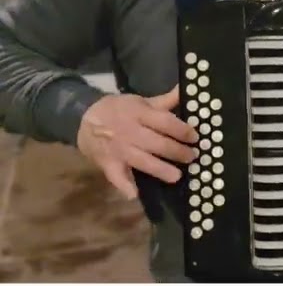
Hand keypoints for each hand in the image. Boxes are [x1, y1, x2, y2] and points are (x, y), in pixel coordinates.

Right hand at [76, 86, 198, 199]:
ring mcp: (118, 150)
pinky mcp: (107, 164)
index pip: (164, 122)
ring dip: (159, 169)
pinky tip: (134, 195)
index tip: (195, 137)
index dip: (182, 130)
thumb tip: (187, 90)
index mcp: (138, 113)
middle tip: (192, 157)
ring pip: (141, 160)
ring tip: (177, 176)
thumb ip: (164, 101)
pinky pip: (115, 177)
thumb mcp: (140, 101)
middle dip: (176, 151)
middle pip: (156, 143)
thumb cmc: (119, 109)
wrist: (83, 119)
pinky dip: (124, 186)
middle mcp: (129, 132)